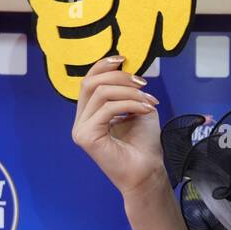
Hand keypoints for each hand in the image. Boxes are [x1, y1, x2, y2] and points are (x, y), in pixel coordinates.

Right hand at [71, 55, 164, 197]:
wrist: (148, 171)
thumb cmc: (145, 144)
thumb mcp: (139, 107)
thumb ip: (129, 89)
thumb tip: (124, 68)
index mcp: (90, 113)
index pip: (88, 81)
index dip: (102, 65)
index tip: (123, 58)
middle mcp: (81, 120)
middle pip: (90, 83)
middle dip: (119, 77)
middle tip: (143, 83)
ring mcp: (81, 129)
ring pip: (101, 94)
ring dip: (131, 93)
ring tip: (150, 102)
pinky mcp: (86, 137)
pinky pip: (108, 109)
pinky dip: (131, 104)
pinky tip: (146, 110)